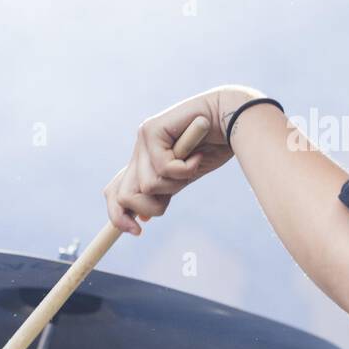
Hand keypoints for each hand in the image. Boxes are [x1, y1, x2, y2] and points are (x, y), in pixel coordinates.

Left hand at [102, 85, 258, 234]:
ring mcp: (143, 138)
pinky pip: (163, 169)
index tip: (137, 231)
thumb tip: (142, 219)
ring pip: (147, 185)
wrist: (233, 117)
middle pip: (122, 195)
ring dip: (176, 183)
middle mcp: (140, 150)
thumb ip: (163, 190)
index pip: (115, 191)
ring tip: (192, 165)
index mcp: (145, 162)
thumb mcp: (184, 176)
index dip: (118, 215)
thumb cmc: (215, 146)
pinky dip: (185, 168)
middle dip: (146, 207)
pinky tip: (196, 154)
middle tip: (169, 201)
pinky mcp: (151, 129)